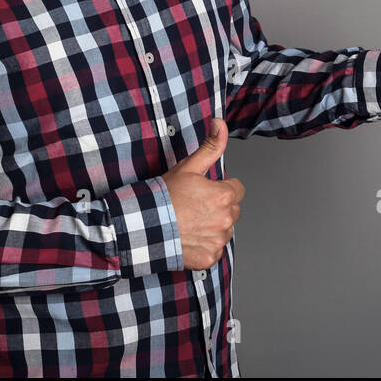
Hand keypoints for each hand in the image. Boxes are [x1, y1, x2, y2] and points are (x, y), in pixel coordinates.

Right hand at [161, 119, 243, 269]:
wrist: (143, 226)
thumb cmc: (164, 196)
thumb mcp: (187, 167)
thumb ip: (210, 146)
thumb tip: (220, 123)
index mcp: (224, 195)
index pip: (237, 189)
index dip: (221, 188)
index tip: (204, 191)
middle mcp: (226, 219)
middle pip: (233, 210)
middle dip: (219, 208)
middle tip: (194, 207)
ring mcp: (218, 240)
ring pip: (224, 230)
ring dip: (213, 227)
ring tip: (190, 222)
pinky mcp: (209, 257)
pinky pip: (215, 250)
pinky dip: (205, 245)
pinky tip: (189, 238)